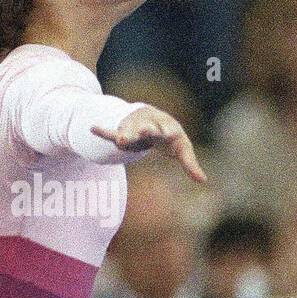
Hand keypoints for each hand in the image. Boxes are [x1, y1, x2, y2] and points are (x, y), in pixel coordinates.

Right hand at [91, 106, 206, 182]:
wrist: (151, 116)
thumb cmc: (169, 136)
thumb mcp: (181, 148)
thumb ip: (190, 164)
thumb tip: (203, 181)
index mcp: (166, 128)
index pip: (169, 130)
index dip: (169, 132)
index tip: (170, 133)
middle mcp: (150, 125)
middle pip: (148, 128)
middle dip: (146, 129)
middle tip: (144, 130)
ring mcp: (134, 127)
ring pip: (129, 131)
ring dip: (125, 134)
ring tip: (120, 139)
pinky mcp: (122, 131)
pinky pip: (111, 132)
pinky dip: (103, 132)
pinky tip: (93, 128)